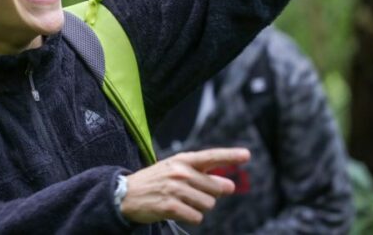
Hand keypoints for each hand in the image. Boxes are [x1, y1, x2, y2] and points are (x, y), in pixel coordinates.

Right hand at [120, 147, 249, 224]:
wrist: (126, 194)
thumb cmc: (156, 181)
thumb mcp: (176, 171)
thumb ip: (203, 175)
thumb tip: (230, 185)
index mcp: (182, 160)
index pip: (210, 156)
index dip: (229, 156)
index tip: (246, 155)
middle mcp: (180, 172)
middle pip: (215, 188)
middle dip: (209, 195)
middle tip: (191, 194)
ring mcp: (175, 189)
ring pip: (208, 205)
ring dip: (199, 207)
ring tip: (181, 202)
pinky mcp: (170, 206)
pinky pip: (196, 217)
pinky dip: (190, 217)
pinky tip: (177, 211)